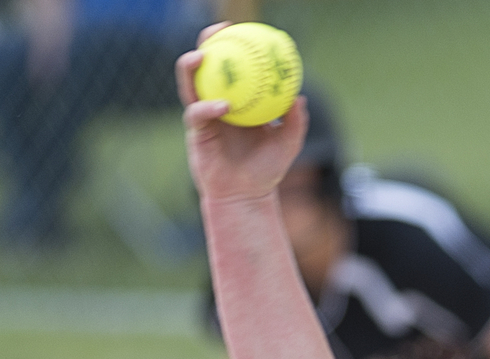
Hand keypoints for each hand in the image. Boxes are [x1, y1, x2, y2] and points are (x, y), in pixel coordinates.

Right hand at [176, 27, 305, 205]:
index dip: (236, 47)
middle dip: (207, 43)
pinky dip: (209, 106)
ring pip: (190, 84)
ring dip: (191, 67)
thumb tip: (299, 98)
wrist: (247, 195)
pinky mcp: (196, 132)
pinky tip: (224, 105)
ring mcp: (204, 116)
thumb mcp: (288, 144)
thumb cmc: (267, 170)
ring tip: (202, 56)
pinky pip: (198, 113)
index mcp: (238, 100)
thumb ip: (296, 121)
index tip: (246, 30)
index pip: (233, 67)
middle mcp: (217, 103)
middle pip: (206, 66)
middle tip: (218, 30)